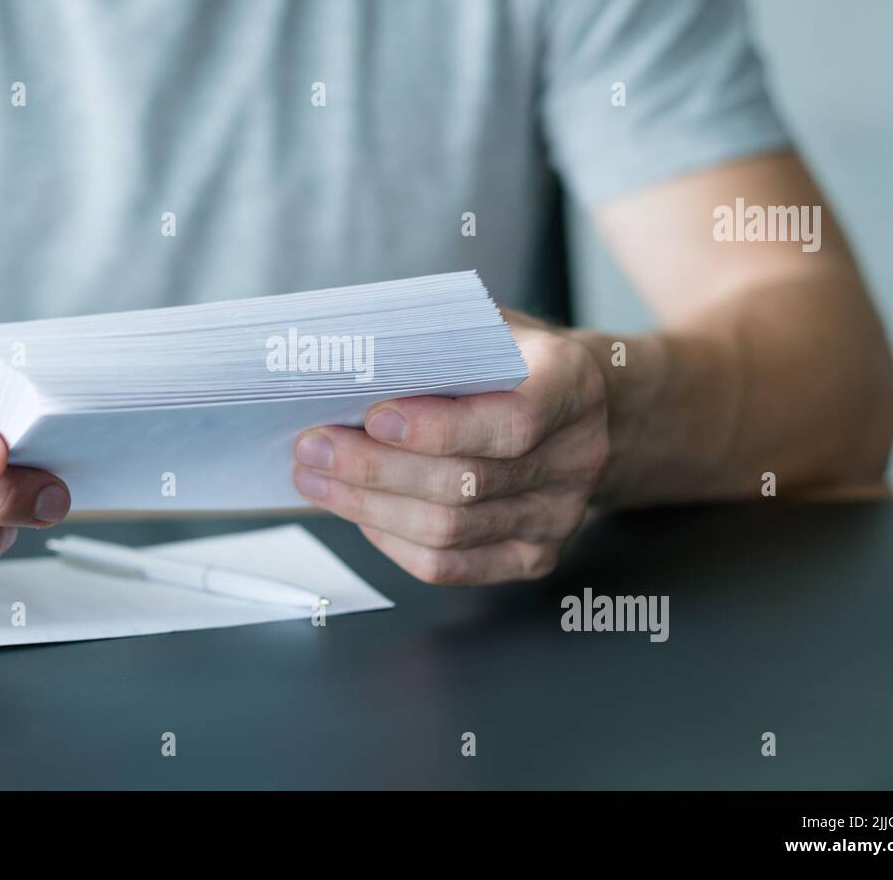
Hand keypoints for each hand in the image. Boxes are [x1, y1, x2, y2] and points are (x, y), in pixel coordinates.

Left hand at [291, 312, 608, 584]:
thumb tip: (351, 360)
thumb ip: (438, 341)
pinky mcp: (534, 555)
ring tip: (315, 478)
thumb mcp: (489, 327)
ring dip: (369, 506)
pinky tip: (358, 511)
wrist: (578, 410)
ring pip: (450, 531)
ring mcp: (559, 515)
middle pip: (467, 483)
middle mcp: (576, 457)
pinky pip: (451, 566)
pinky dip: (392, 541)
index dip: (440, 428)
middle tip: (313, 447)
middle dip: (376, 469)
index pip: (513, 421)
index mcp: (571, 386)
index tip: (373, 417)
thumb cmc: (514, 359)